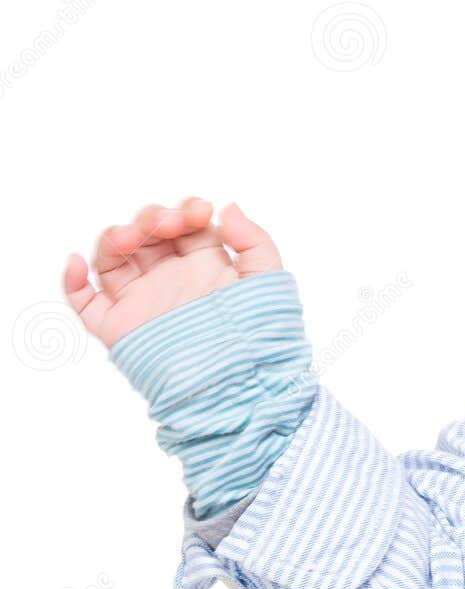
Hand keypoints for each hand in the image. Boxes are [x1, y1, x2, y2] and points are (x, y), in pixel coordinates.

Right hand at [63, 198, 283, 348]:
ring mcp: (142, 301)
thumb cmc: (261, 333)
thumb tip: (228, 206)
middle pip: (147, 235)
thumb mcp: (267, 278)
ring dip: (115, 238)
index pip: (185, 226)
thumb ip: (253, 240)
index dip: (187, 210)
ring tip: (130, 236)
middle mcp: (170, 279)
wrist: (240, 382)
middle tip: (170, 223)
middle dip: (153, 218)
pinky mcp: (119, 326)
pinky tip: (76, 262)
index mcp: (205, 265)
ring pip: (114, 258)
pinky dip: (73, 280)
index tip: (199, 212)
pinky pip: (85, 301)